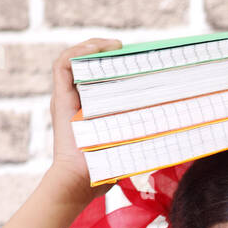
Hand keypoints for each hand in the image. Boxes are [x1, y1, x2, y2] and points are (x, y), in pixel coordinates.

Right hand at [48, 36, 122, 204]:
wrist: (80, 181)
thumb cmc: (102, 170)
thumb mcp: (126, 143)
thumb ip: (137, 131)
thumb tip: (167, 124)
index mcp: (89, 108)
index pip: (99, 77)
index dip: (113, 65)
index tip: (136, 60)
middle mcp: (75, 100)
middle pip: (87, 65)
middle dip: (105, 52)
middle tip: (129, 50)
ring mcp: (66, 98)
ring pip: (73, 59)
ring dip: (92, 47)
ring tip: (114, 45)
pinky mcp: (59, 98)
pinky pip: (62, 65)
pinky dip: (77, 52)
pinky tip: (96, 49)